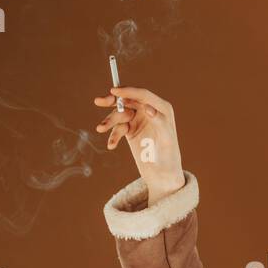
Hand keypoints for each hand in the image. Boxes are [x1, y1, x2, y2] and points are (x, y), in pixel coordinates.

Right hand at [93, 86, 184, 201]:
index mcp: (162, 108)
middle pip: (128, 100)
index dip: (128, 91)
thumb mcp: (167, 140)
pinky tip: (111, 145)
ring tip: (101, 128)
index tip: (113, 91)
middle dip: (113, 101)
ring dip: (109, 121)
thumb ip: (159, 122)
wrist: (162, 175)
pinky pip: (118, 128)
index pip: (143, 95)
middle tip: (99, 101)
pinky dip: (113, 135)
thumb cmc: (169, 158)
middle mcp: (150, 110)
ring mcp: (139, 120)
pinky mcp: (131, 130)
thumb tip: (148, 108)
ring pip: (120, 114)